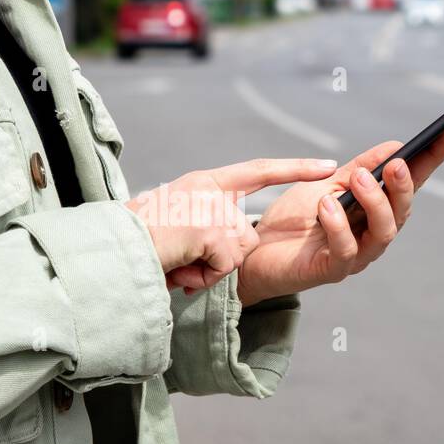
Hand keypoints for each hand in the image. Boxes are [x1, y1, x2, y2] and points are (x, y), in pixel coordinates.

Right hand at [125, 158, 337, 292]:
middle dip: (219, 260)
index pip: (259, 170)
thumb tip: (227, 250)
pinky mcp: (216, 232)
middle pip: (243, 236)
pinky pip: (224, 269)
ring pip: (235, 256)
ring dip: (207, 270)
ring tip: (176, 260)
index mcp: (204, 181)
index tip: (328, 166)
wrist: (115, 246)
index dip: (294, 168)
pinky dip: (202, 277)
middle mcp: (213, 190)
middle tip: (180, 257)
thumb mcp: (177, 219)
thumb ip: (207, 223)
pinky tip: (180, 266)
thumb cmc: (137, 240)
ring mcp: (216, 210)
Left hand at [236, 123, 443, 306]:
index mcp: (374, 210)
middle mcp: (372, 234)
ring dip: (375, 203)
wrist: (254, 254)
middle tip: (395, 163)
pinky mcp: (332, 270)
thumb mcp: (325, 185)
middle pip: (402, 211)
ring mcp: (356, 255)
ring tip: (359, 179)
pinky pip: (346, 251)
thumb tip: (396, 146)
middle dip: (403, 185)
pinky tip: (328, 206)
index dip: (434, 158)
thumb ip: (359, 168)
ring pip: (383, 233)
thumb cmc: (293, 220)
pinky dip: (339, 225)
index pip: (411, 182)